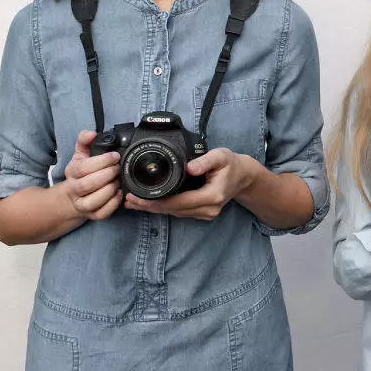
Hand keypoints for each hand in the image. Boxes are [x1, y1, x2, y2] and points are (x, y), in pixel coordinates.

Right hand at [63, 130, 122, 219]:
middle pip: (88, 184)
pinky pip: (102, 213)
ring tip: (117, 180)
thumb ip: (85, 141)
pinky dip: (113, 203)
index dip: (102, 161)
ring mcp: (82, 204)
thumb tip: (91, 133)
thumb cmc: (81, 173)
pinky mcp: (92, 215)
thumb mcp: (81, 154)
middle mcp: (75, 189)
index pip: (83, 167)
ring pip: (94, 201)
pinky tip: (119, 193)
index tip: (115, 156)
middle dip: (107, 174)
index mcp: (72, 172)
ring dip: (109, 189)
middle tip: (117, 168)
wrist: (72, 197)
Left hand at [124, 148, 249, 219]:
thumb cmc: (231, 164)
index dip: (156, 201)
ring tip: (133, 202)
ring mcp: (205, 214)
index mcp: (212, 196)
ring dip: (153, 209)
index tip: (138, 196)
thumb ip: (205, 161)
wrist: (243, 176)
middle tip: (128, 200)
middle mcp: (208, 209)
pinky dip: (163, 208)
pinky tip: (149, 203)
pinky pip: (179, 212)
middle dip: (149, 206)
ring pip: (174, 213)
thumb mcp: (221, 156)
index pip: (179, 202)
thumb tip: (189, 167)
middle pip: (173, 210)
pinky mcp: (201, 213)